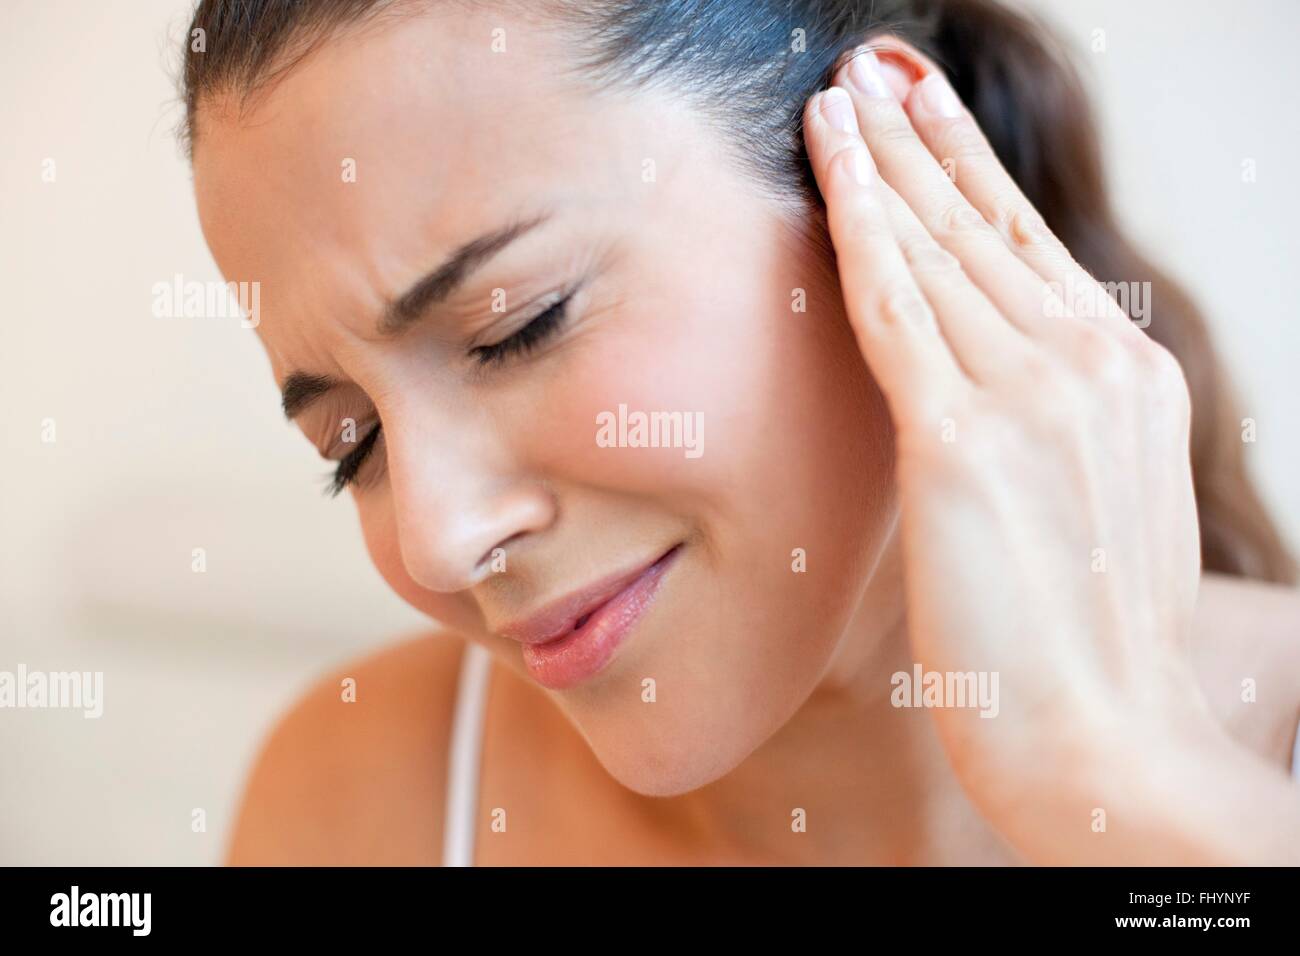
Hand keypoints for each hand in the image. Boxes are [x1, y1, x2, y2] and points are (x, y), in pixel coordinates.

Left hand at [802, 46, 1299, 862]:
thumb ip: (1049, 430)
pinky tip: (835, 174)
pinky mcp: (964, 442)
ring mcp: (1033, 396)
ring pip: (938, 252)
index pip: (1029, 250)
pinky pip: (898, 312)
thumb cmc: (1083, 646)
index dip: (970, 176)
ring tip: (839, 102)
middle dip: (924, 143)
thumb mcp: (1088, 506)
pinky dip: (864, 231)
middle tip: (877, 74)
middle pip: (985, 229)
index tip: (925, 118)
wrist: (1104, 741)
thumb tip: (991, 392)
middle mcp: (1091, 365)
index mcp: (1123, 378)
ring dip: (883, 165)